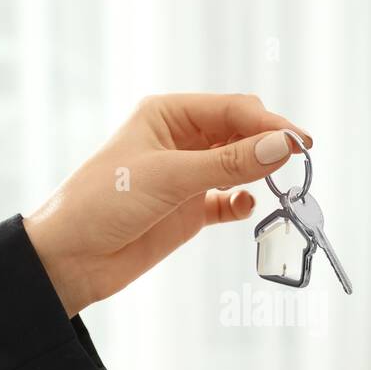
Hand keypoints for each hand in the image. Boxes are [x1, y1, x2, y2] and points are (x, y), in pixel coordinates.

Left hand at [23, 93, 310, 315]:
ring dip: (260, 172)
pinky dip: (243, 201)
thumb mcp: (169, 178)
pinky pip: (229, 198)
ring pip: (240, 164)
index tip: (301, 142)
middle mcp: (180, 140)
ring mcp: (186, 175)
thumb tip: (283, 147)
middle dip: (269, 143)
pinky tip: (246, 206)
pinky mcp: (189, 210)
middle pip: (241, 132)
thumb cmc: (103, 204)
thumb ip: (229, 164)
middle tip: (297, 162)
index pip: (233, 109)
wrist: (69, 260)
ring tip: (280, 185)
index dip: (269, 124)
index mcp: (168, 114)